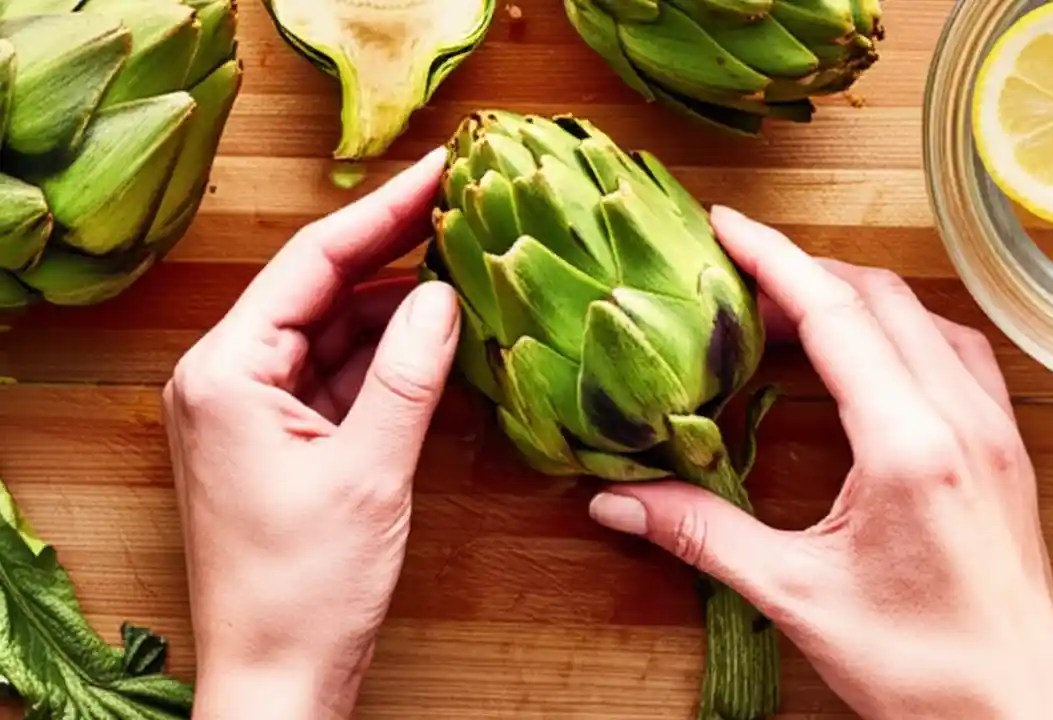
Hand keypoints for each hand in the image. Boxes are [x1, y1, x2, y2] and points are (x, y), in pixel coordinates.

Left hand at [163, 150, 459, 718]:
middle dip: (393, 250)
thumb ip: (409, 372)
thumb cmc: (307, 587)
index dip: (384, 210)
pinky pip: (340, 376)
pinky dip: (389, 358)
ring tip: (467, 261)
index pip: (313, 263)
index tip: (443, 168)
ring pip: (335, 332)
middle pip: (321, 289)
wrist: (279, 681)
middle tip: (465, 203)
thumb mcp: (370, 470)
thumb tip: (444, 292)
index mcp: (225, 371)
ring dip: (397, 306)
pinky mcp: (283, 441)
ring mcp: (254, 409)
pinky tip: (441, 334)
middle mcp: (227, 377)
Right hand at [588, 207, 1052, 718]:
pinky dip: (901, 331)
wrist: (1008, 717)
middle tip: (738, 275)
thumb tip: (618, 502)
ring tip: (790, 310)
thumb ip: (702, 535)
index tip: (726, 226)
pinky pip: (955, 353)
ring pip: (923, 318)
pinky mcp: (1006, 450)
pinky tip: (868, 356)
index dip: (773, 260)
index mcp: (912, 447)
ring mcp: (996, 431)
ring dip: (855, 298)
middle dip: (805, 271)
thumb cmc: (920, 669)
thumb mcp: (796, 597)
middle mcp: (965, 421)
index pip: (836, 315)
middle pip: (880, 299)